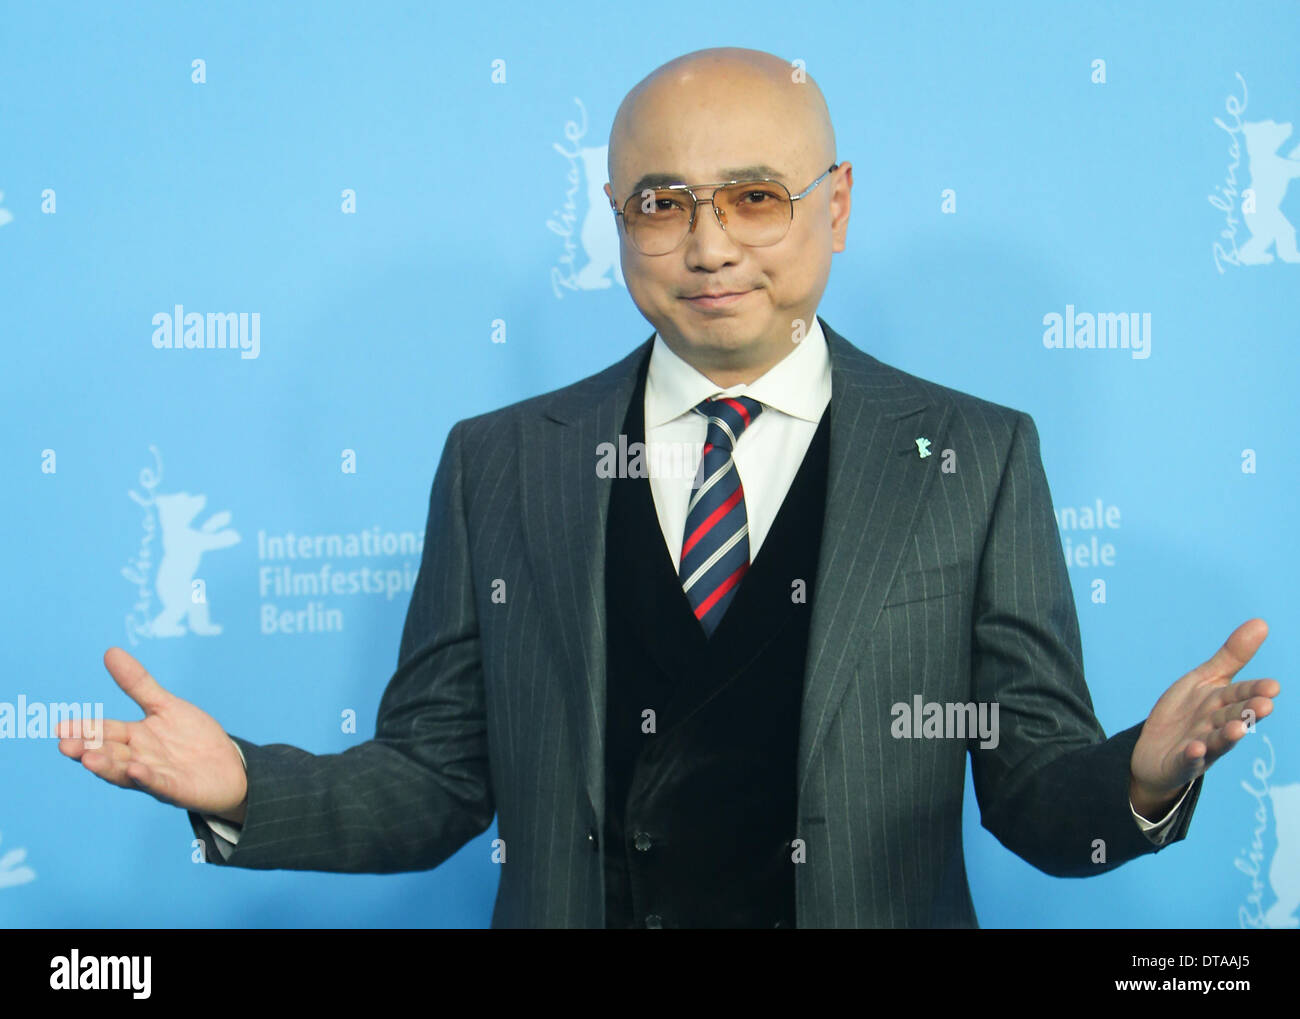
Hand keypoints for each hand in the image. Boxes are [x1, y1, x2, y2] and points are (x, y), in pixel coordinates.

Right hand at [57, 647, 248, 823]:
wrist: (228, 766)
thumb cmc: (192, 737)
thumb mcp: (165, 705)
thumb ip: (138, 684)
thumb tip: (110, 651)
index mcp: (134, 737)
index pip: (104, 732)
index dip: (84, 730)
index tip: (60, 727)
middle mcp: (139, 758)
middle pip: (109, 753)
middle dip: (88, 750)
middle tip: (65, 745)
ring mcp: (156, 775)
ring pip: (126, 772)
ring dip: (108, 767)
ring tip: (89, 759)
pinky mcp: (177, 789)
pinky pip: (159, 784)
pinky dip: (147, 778)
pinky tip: (136, 770)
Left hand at [1130, 618, 1278, 816]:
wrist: (1155, 751)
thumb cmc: (1186, 713)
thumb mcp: (1205, 680)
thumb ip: (1231, 656)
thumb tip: (1261, 622)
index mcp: (1222, 705)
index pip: (1240, 695)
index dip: (1255, 691)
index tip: (1273, 687)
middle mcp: (1215, 727)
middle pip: (1233, 718)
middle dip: (1248, 712)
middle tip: (1264, 706)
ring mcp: (1200, 747)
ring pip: (1216, 742)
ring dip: (1226, 736)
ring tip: (1236, 729)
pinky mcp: (1180, 763)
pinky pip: (1187, 761)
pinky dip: (1191, 756)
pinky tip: (1194, 749)